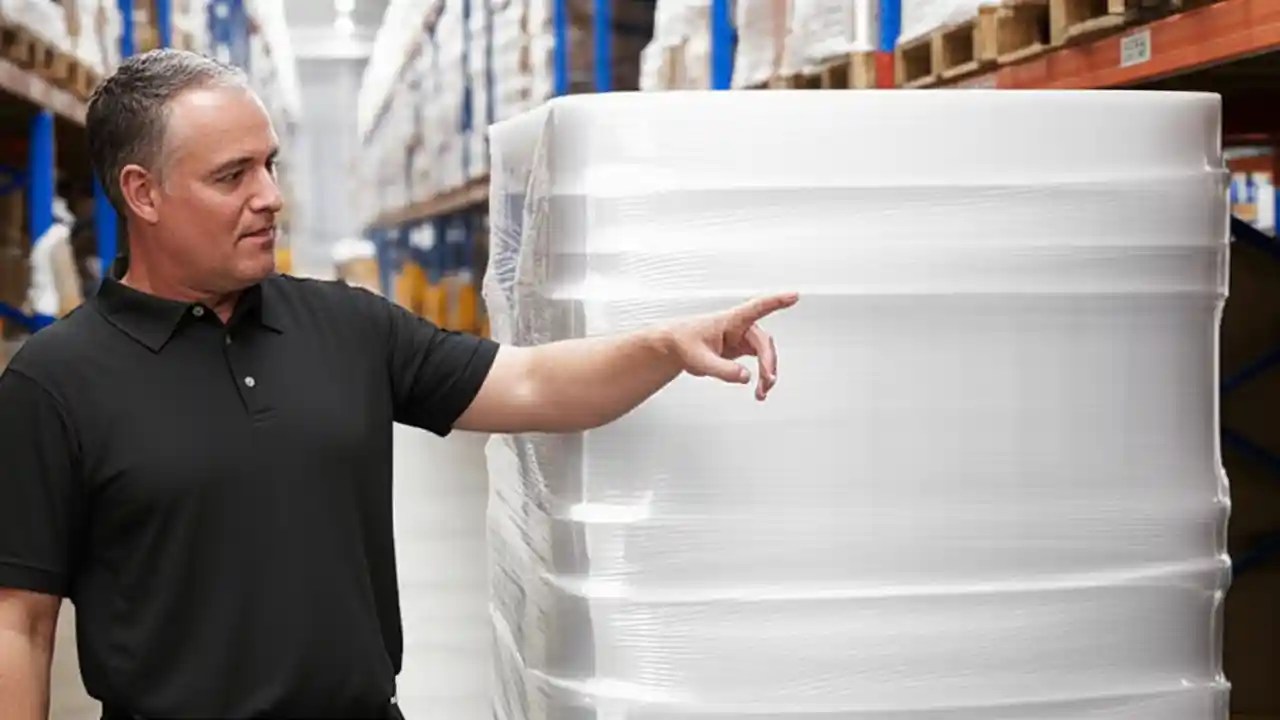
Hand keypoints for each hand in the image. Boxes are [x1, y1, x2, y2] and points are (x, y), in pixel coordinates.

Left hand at [666, 293, 799, 400]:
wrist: (675, 347)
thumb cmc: (684, 343)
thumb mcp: (700, 360)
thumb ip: (723, 369)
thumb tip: (746, 376)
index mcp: (730, 320)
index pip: (757, 307)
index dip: (776, 301)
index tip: (793, 296)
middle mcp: (740, 327)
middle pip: (763, 342)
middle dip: (768, 363)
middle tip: (767, 381)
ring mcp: (742, 338)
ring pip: (765, 354)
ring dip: (767, 373)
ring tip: (762, 392)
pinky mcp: (742, 348)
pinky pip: (759, 361)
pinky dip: (762, 376)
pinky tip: (760, 389)